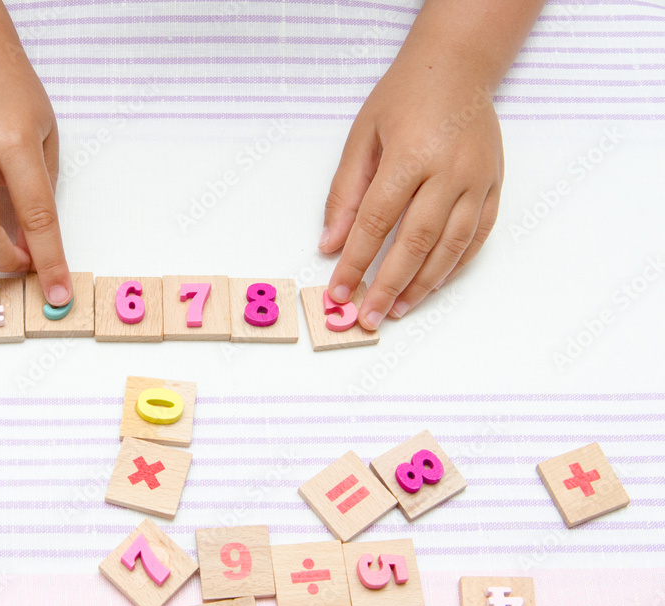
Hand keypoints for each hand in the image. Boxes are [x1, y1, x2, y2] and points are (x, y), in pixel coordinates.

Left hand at [320, 59, 502, 328]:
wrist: (457, 67)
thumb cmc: (404, 98)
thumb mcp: (362, 137)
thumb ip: (345, 193)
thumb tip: (331, 245)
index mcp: (410, 155)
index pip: (376, 222)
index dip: (355, 262)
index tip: (339, 291)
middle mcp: (449, 171)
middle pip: (416, 242)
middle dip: (389, 285)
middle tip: (370, 317)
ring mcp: (478, 179)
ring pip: (451, 246)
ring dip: (424, 284)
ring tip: (399, 309)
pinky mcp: (495, 185)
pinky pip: (478, 235)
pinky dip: (455, 264)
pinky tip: (433, 284)